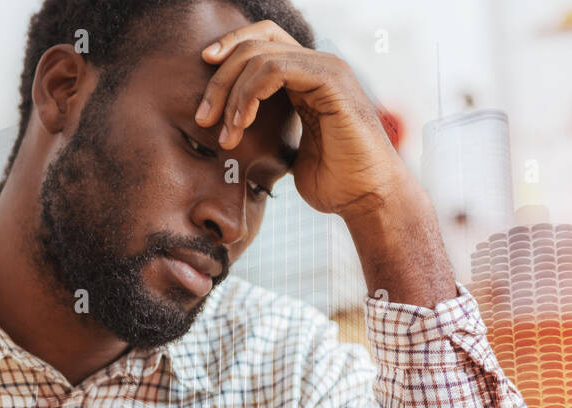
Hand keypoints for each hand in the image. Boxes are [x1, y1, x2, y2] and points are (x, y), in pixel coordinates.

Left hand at [194, 20, 406, 219]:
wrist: (368, 199)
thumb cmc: (336, 183)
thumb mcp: (288, 151)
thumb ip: (268, 129)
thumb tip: (232, 130)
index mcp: (308, 78)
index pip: (262, 44)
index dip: (229, 53)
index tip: (204, 86)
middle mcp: (319, 65)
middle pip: (255, 44)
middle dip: (220, 79)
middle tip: (202, 118)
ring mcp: (326, 68)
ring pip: (259, 55)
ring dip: (231, 94)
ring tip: (225, 133)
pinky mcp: (330, 79)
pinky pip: (275, 69)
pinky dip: (249, 94)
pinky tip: (241, 123)